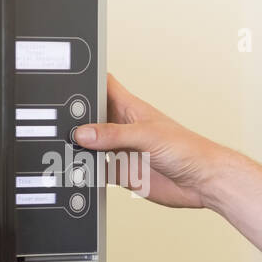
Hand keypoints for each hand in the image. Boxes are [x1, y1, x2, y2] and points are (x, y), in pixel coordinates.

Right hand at [72, 73, 222, 208]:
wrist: (201, 182)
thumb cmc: (188, 149)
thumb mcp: (147, 135)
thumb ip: (114, 134)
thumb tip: (84, 133)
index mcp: (131, 109)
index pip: (104, 86)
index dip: (88, 79)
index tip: (68, 81)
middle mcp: (123, 128)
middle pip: (91, 116)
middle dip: (76, 118)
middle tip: (60, 124)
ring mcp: (121, 150)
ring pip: (91, 144)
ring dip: (79, 146)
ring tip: (66, 148)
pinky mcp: (122, 172)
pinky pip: (97, 170)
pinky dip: (87, 171)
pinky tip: (79, 169)